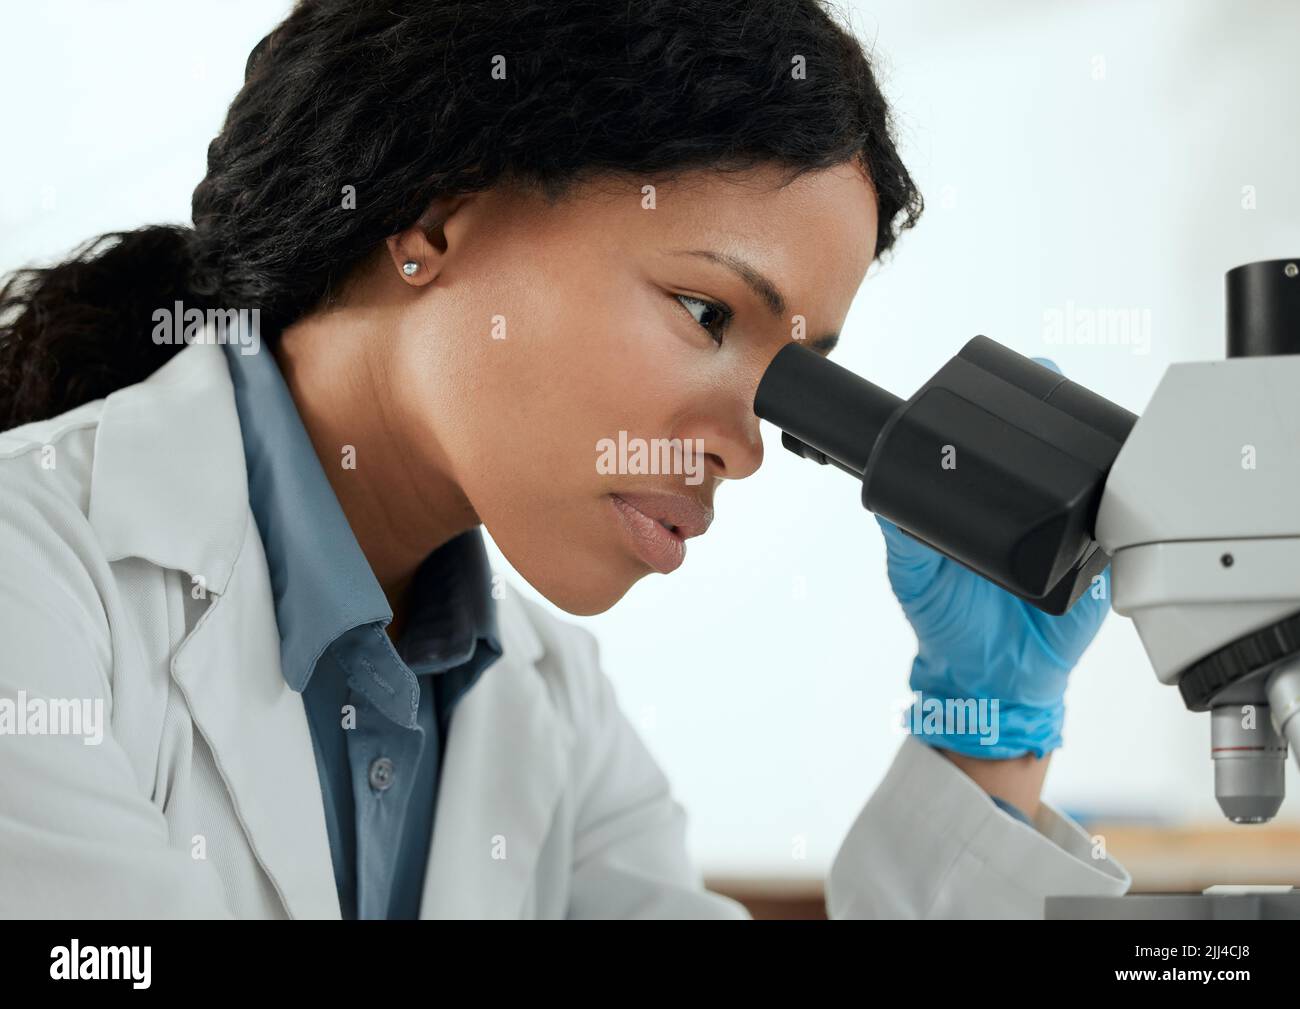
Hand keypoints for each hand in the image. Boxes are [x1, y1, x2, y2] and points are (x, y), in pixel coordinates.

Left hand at [878, 357, 1110, 759]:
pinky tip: (1105, 504)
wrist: (988, 680)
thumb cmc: (946, 620)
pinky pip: (1120, 535)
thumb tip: (888, 493)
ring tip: (1087, 437)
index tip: (1023, 374)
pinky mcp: (1098, 567)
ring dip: (1096, 458)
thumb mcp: (912, 571)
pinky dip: (1117, 517)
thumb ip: (902, 531)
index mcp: (991, 502)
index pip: (1006, 441)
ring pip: (1097, 483)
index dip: (1014, 404)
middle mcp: (1034, 511)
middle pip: (1060, 450)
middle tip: (1055, 385)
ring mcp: (1071, 534)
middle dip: (1064, 414)